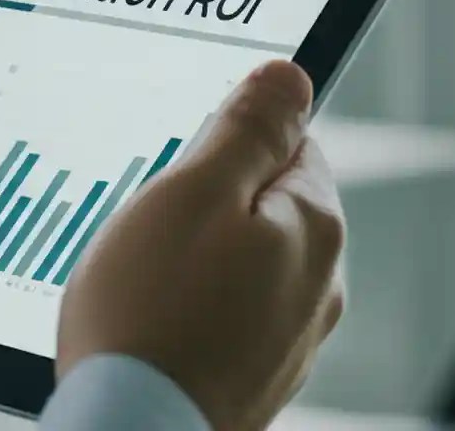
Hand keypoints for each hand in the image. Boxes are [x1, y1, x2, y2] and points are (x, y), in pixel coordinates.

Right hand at [56, 60, 345, 430]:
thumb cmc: (149, 317)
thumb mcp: (192, 192)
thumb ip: (247, 128)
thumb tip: (289, 76)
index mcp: (313, 228)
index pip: (290, 141)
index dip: (224, 141)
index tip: (178, 163)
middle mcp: (316, 288)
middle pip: (260, 203)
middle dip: (204, 201)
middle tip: (148, 221)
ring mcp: (285, 341)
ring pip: (236, 262)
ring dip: (191, 258)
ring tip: (139, 277)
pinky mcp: (248, 379)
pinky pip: (219, 315)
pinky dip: (185, 308)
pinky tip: (145, 321)